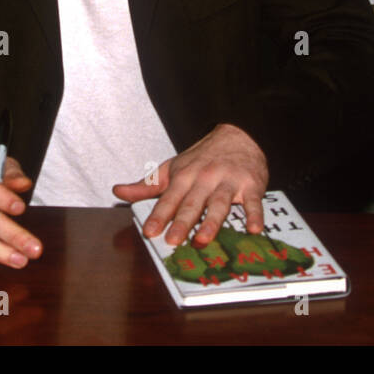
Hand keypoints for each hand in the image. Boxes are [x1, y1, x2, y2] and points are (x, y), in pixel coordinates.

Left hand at [112, 123, 267, 247]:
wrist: (239, 133)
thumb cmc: (203, 157)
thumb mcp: (172, 167)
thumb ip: (147, 184)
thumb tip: (118, 192)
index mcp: (185, 176)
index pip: (169, 198)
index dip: (159, 215)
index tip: (150, 232)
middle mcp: (205, 179)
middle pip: (193, 203)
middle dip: (182, 222)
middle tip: (173, 240)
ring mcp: (229, 182)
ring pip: (219, 203)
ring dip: (212, 221)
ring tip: (204, 238)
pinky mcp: (251, 185)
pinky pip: (254, 203)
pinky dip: (254, 216)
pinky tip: (253, 229)